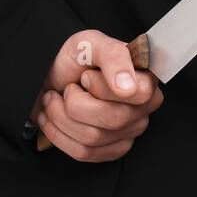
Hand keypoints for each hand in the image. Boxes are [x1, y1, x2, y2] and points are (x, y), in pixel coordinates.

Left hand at [30, 30, 163, 160]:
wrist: (50, 77)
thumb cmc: (75, 59)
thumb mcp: (91, 43)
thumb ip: (114, 56)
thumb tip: (127, 87)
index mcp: (146, 79)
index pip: (140, 93)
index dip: (104, 88)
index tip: (86, 76)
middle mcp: (144, 108)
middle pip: (114, 119)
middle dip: (76, 103)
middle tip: (68, 89)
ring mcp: (129, 132)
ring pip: (94, 138)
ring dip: (62, 117)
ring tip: (55, 101)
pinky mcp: (111, 150)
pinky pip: (84, 153)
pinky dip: (59, 135)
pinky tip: (54, 119)